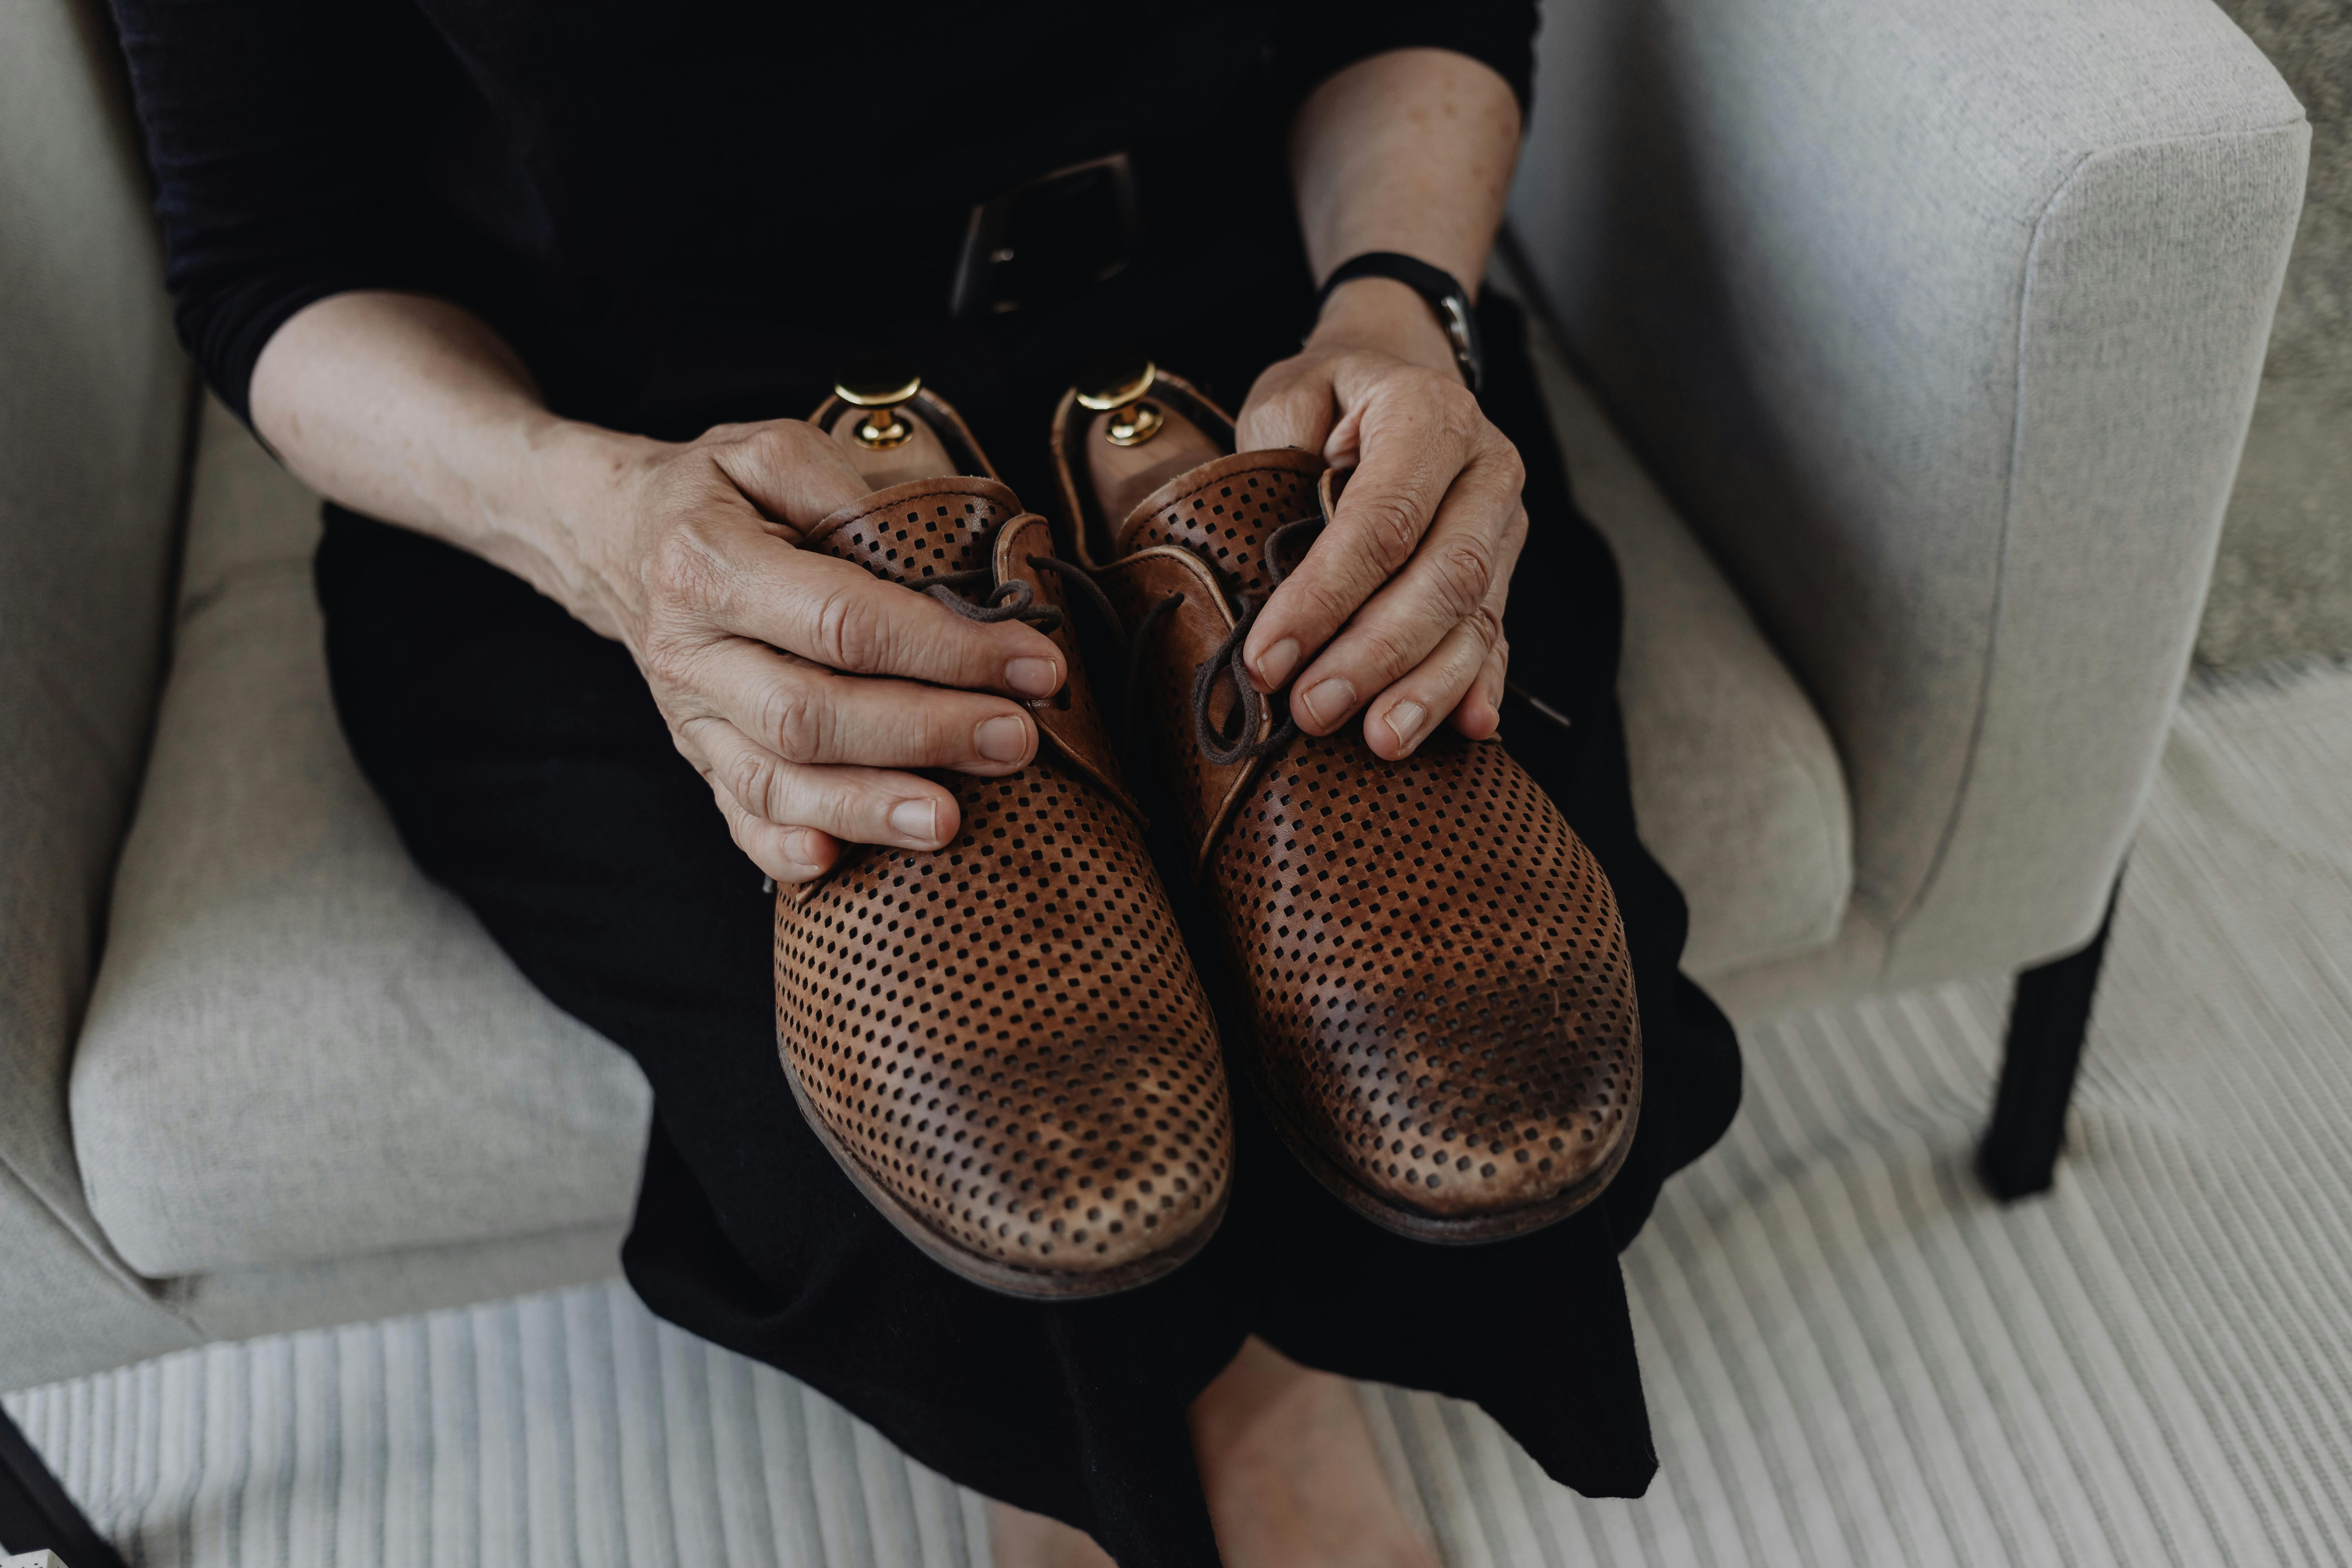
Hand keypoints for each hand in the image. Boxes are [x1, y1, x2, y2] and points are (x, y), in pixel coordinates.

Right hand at [575, 418, 1067, 883]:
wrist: (612, 536)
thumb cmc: (711, 491)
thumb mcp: (768, 451)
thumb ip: (847, 493)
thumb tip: (934, 561)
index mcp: (707, 562)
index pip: (843, 621)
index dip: (944, 649)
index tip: (1033, 663)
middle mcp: (689, 650)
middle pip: (812, 714)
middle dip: (924, 733)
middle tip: (1016, 740)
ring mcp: (688, 716)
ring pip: (775, 781)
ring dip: (867, 807)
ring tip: (951, 823)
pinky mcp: (696, 757)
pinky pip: (737, 816)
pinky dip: (783, 849)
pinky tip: (838, 863)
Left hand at [1234, 276, 1526, 759]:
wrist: (1399, 372)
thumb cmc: (1332, 396)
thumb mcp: (1288, 396)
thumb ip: (1275, 458)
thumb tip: (1266, 558)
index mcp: (1430, 414)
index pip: (1381, 521)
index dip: (1324, 597)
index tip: (1266, 659)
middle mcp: (1485, 468)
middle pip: (1443, 577)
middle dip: (1376, 655)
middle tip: (1313, 711)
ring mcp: (1505, 522)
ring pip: (1477, 616)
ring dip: (1427, 687)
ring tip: (1380, 742)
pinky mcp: (1506, 567)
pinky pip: (1499, 634)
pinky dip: (1479, 685)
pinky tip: (1465, 731)